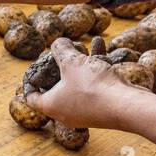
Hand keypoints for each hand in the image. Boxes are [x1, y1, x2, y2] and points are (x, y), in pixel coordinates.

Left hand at [25, 40, 142, 129]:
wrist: (125, 105)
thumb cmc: (92, 86)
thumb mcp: (72, 61)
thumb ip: (61, 49)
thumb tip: (58, 43)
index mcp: (50, 105)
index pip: (31, 97)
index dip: (29, 81)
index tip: (33, 70)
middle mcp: (64, 112)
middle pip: (55, 88)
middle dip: (59, 67)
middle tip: (61, 54)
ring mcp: (83, 112)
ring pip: (77, 84)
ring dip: (79, 64)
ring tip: (83, 46)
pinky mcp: (100, 107)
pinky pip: (93, 85)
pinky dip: (94, 67)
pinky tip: (100, 45)